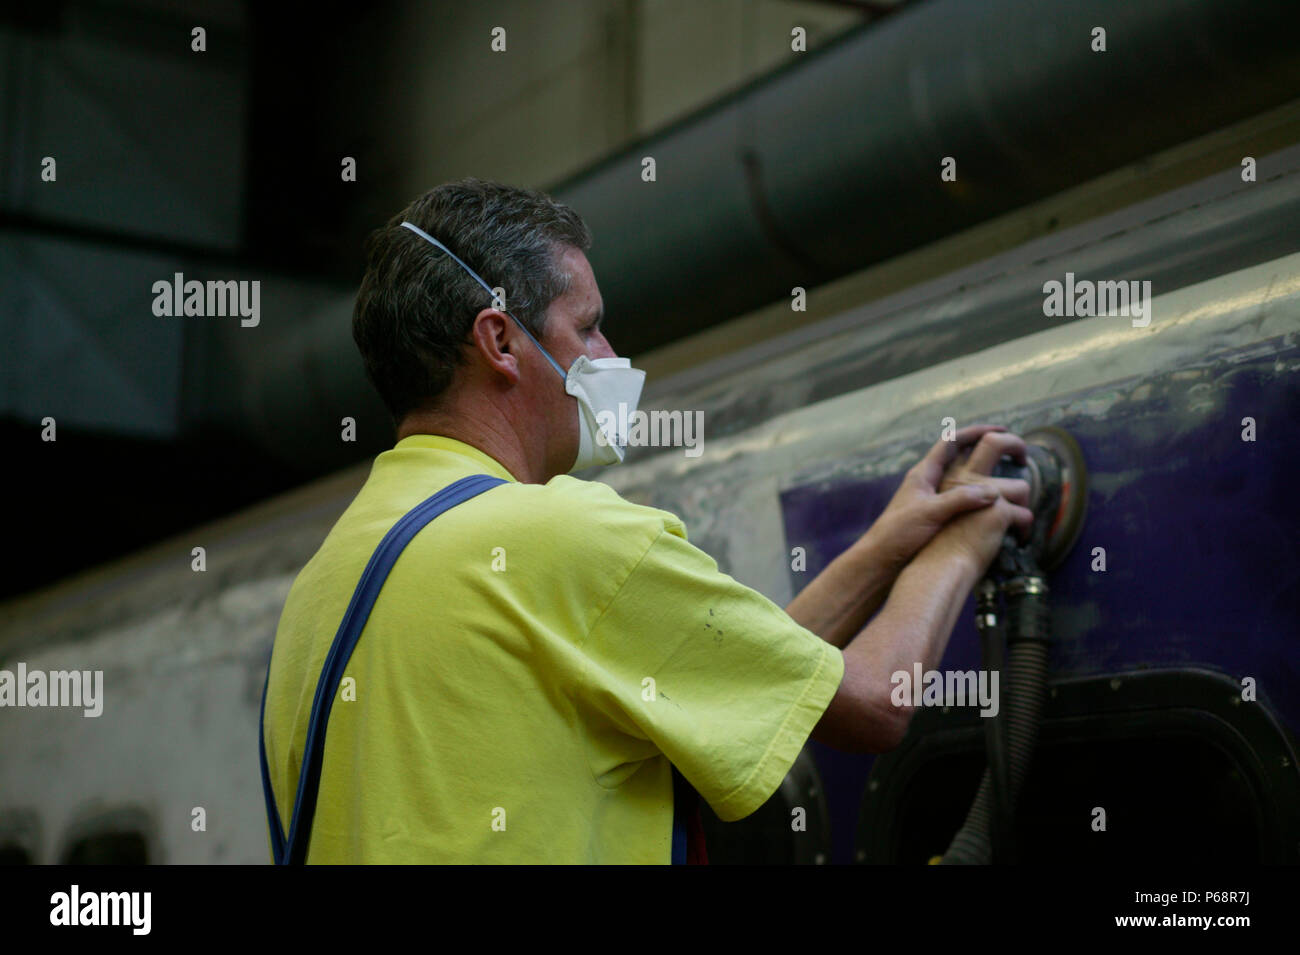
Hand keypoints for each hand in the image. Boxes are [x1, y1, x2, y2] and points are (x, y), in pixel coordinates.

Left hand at [867, 425, 1032, 572]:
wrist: (881, 561)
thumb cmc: (898, 535)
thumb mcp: (929, 514)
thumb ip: (959, 500)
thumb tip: (992, 492)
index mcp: (924, 474)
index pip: (952, 442)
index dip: (976, 432)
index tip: (1001, 430)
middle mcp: (929, 482)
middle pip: (961, 456)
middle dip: (986, 450)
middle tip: (1012, 452)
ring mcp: (932, 498)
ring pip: (964, 477)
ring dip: (986, 473)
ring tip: (1010, 475)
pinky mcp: (936, 516)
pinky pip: (963, 498)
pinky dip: (980, 496)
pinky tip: (995, 503)